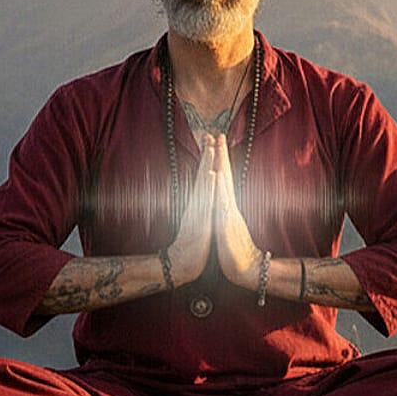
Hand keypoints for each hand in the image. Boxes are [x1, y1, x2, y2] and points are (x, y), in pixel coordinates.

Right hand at [167, 134, 216, 284]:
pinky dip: (209, 186)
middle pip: (203, 173)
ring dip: (208, 164)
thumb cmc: (192, 243)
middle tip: (209, 133)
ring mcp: (198, 210)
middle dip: (207, 153)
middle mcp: (197, 202)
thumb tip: (202, 195)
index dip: (208, 158)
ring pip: (204, 183)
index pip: (205, 175)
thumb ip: (199, 206)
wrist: (183, 262)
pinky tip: (212, 174)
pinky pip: (206, 200)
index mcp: (199, 202)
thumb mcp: (198, 220)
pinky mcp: (201, 219)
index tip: (211, 139)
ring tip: (211, 147)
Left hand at [211, 134, 264, 288]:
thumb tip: (224, 202)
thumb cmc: (235, 250)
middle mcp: (229, 206)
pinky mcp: (227, 224)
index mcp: (227, 206)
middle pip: (224, 175)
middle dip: (220, 154)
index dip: (219, 160)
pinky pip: (222, 203)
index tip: (215, 141)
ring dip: (220, 165)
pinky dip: (220, 189)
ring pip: (224, 185)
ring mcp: (229, 213)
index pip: (222, 178)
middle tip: (217, 133)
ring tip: (217, 148)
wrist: (246, 269)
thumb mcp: (227, 228)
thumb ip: (226, 213)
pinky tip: (217, 176)